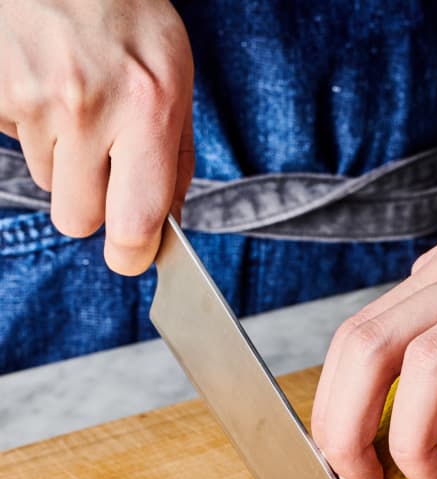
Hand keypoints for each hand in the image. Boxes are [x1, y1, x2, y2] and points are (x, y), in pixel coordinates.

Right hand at [0, 0, 193, 274]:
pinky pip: (17, 145)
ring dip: (64, 161)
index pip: (134, 224)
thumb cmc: (129, 18)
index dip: (132, 254)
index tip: (133, 255)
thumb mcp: (176, 83)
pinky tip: (48, 89)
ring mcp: (34, 98)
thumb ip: (175, 163)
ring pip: (48, 183)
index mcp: (147, 108)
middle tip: (105, 165)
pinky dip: (33, 128)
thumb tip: (167, 228)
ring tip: (77, 106)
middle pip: (78, 219)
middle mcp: (88, 106)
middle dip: (92, 205)